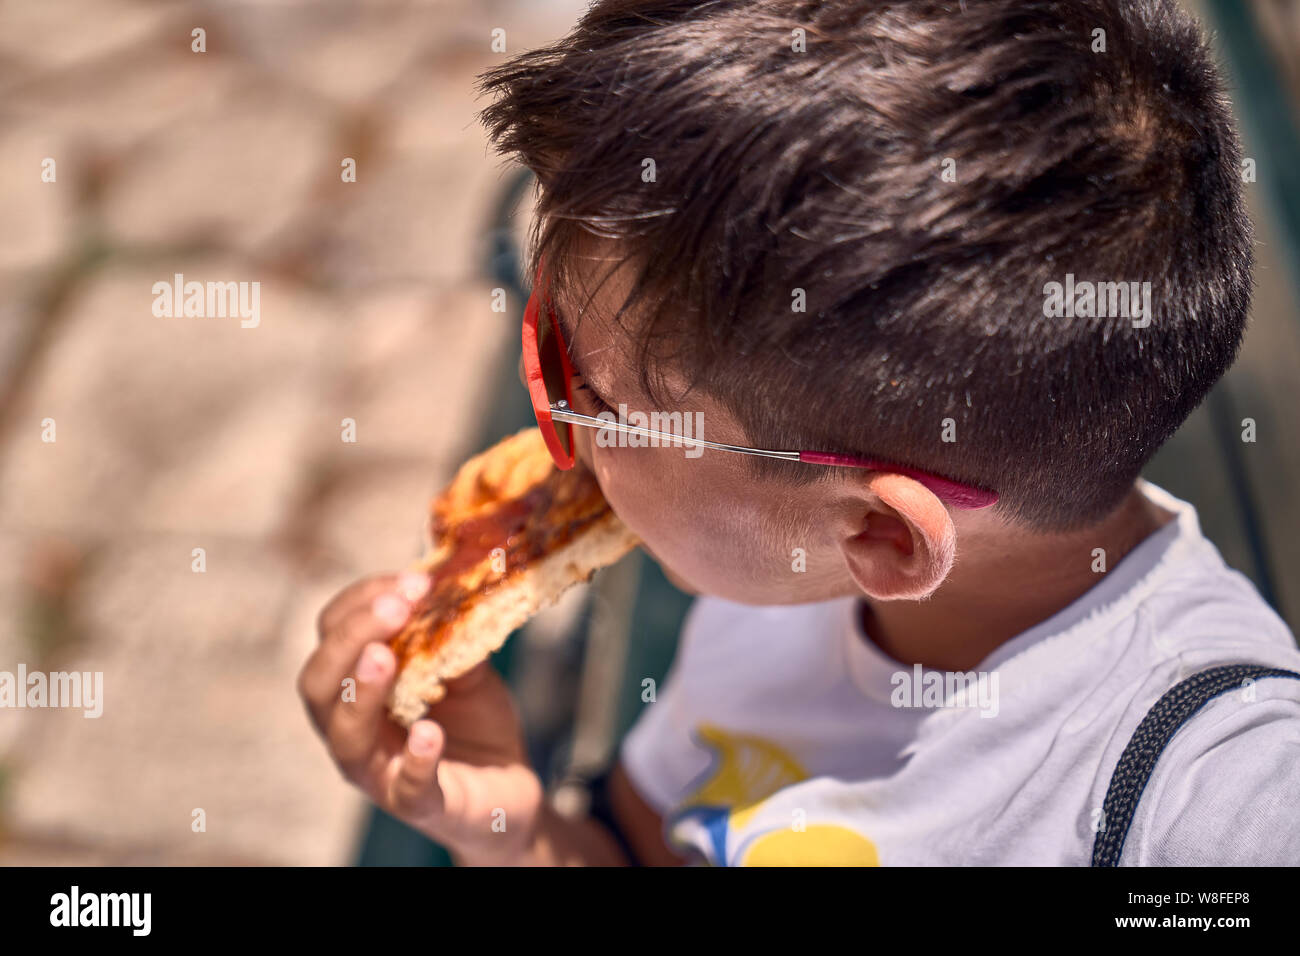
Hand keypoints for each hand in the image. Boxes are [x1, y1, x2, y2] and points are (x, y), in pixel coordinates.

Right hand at [298, 573, 543, 863]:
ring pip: (346, 734)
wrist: (508, 783)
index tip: (412, 579)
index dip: (363, 602)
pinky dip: (415, 760)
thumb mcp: (465, 666)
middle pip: (320, 682)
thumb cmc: (472, 719)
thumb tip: (453, 591)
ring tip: (387, 656)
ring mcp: (378, 771)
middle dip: (351, 638)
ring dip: (364, 691)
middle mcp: (351, 728)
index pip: (332, 634)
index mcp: (355, 684)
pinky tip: (429, 733)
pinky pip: (405, 788)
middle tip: (397, 606)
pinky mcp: (418, 805)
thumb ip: (453, 635)